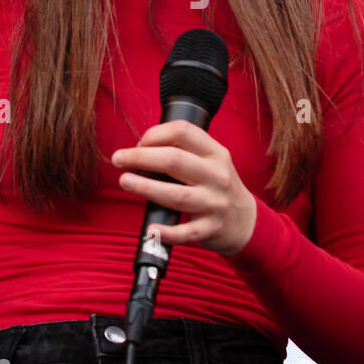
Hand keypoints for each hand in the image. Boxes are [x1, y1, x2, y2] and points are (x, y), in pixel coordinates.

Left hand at [110, 119, 257, 257]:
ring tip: (125, 181)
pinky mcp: (210, 229)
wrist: (245, 220)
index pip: (183, 132)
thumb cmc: (216, 185)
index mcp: (215, 153)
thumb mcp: (211, 161)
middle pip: (174, 160)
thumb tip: (140, 149)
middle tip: (118, 159)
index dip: (155, 134)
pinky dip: (167, 232)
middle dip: (140, 157)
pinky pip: (186, 232)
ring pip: (176, 195)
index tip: (138, 143)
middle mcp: (216, 175)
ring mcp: (215, 203)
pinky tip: (150, 229)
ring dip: (146, 188)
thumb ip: (184, 151)